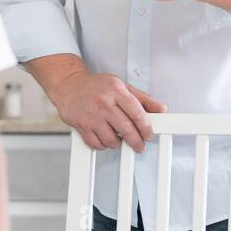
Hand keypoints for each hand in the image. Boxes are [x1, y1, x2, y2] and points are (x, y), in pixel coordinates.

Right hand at [48, 68, 166, 152]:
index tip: (148, 135)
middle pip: (126, 129)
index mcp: (116, 90)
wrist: (69, 85)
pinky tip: (105, 138)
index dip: (146, 128)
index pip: (137, 113)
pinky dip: (103, 145)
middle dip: (136, 141)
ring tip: (119, 138)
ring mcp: (91, 115)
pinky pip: (97, 144)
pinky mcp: (81, 125)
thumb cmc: (96, 86)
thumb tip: (161, 109)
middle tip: (139, 145)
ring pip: (112, 140)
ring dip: (118, 143)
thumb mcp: (122, 86)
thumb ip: (142, 98)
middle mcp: (104, 102)